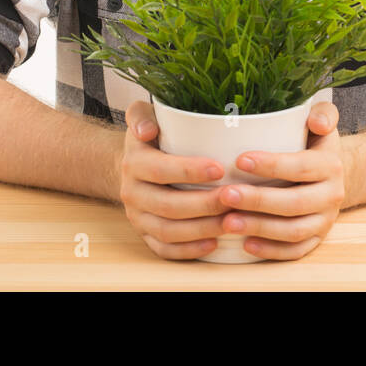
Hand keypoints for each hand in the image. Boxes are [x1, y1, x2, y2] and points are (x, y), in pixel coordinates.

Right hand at [120, 100, 229, 259]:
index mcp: (134, 163)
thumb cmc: (150, 138)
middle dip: (204, 204)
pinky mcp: (145, 235)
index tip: (220, 169)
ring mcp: (138, 217)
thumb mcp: (142, 116)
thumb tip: (148, 130)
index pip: (160, 169)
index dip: (190, 171)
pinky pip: (165, 249)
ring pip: (168, 231)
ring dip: (202, 229)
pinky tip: (214, 243)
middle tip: (235, 198)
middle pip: (168, 205)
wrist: (130, 166)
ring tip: (232, 222)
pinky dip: (189, 250)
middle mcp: (132, 193)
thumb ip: (141, 115)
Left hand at [217, 101, 344, 259]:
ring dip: (259, 228)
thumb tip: (316, 121)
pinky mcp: (317, 238)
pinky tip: (245, 244)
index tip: (239, 160)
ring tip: (227, 222)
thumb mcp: (322, 121)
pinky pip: (295, 251)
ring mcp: (325, 220)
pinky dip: (271, 251)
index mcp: (330, 165)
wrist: (334, 174)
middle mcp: (332, 195)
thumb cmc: (314, 143)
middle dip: (257, 200)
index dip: (271, 165)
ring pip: (293, 231)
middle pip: (294, 203)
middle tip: (224, 195)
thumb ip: (323, 112)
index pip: (300, 167)